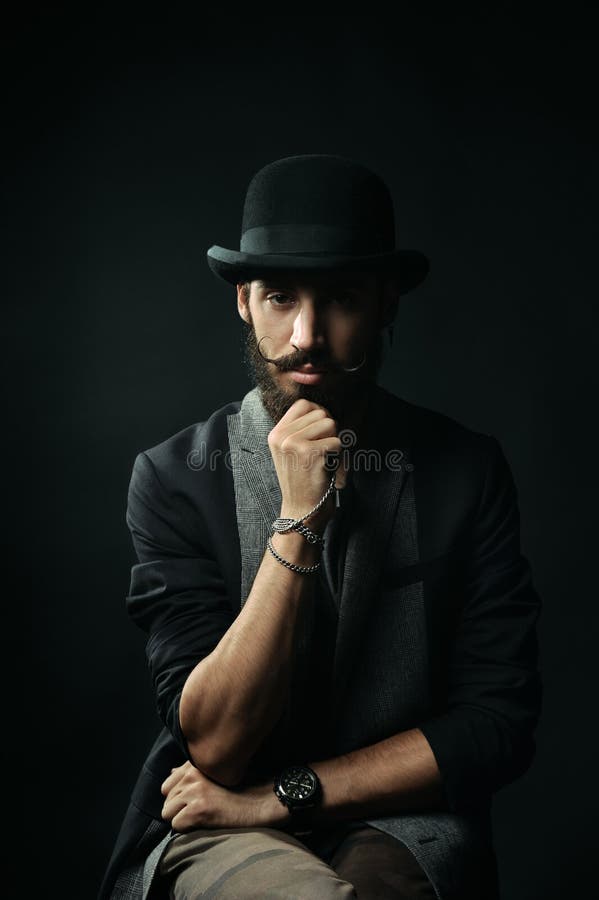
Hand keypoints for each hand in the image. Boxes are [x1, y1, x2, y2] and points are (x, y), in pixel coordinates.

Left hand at [160, 761, 287, 831]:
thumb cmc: (241, 788)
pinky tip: (204, 823)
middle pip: (166, 799)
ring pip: (168, 813)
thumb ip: (191, 772)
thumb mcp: (216, 773)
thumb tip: (171, 773)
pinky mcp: (197, 810)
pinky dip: (187, 829)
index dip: (178, 796)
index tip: (194, 800)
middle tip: (200, 810)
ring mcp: (194, 791)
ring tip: (202, 816)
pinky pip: (176, 825)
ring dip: (181, 818)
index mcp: (195, 764)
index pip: (167, 783)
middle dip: (179, 808)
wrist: (261, 802)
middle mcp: (192, 774)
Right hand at [268, 399, 347, 529]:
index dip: (319, 413)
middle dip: (330, 431)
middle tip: (324, 453)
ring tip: (325, 461)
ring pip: (331, 424)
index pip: (303, 404)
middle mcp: (281, 436)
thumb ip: (302, 429)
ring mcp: (294, 443)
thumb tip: (325, 409)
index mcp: (276, 433)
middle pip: (321, 413)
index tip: (322, 432)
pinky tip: (327, 470)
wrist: (301, 512)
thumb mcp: (291, 452)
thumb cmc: (303, 480)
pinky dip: (339, 457)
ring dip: (335, 443)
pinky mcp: (310, 453)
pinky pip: (338, 442)